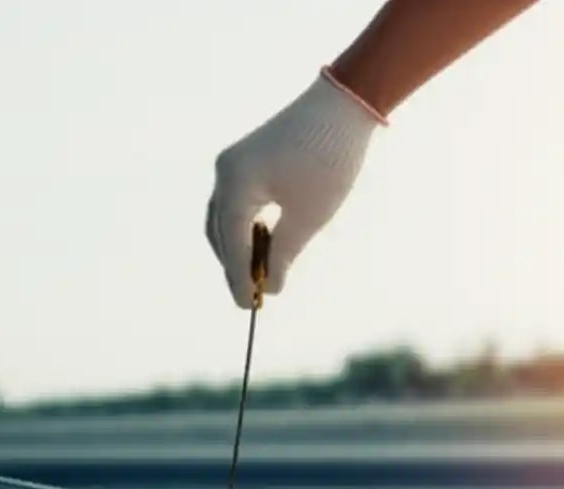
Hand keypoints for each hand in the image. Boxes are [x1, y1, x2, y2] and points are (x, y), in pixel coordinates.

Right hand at [205, 71, 382, 308]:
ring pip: (223, 219)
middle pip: (219, 233)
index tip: (250, 308)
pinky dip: (243, 227)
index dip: (240, 279)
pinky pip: (234, 202)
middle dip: (234, 265)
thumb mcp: (309, 216)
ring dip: (237, 247)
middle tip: (252, 295)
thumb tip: (271, 286)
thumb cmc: (329, 159)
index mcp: (235, 185)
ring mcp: (232, 164)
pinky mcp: (244, 159)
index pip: (231, 245)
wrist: (344, 104)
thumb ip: (284, 254)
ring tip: (259, 272)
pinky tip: (263, 242)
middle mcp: (225, 173)